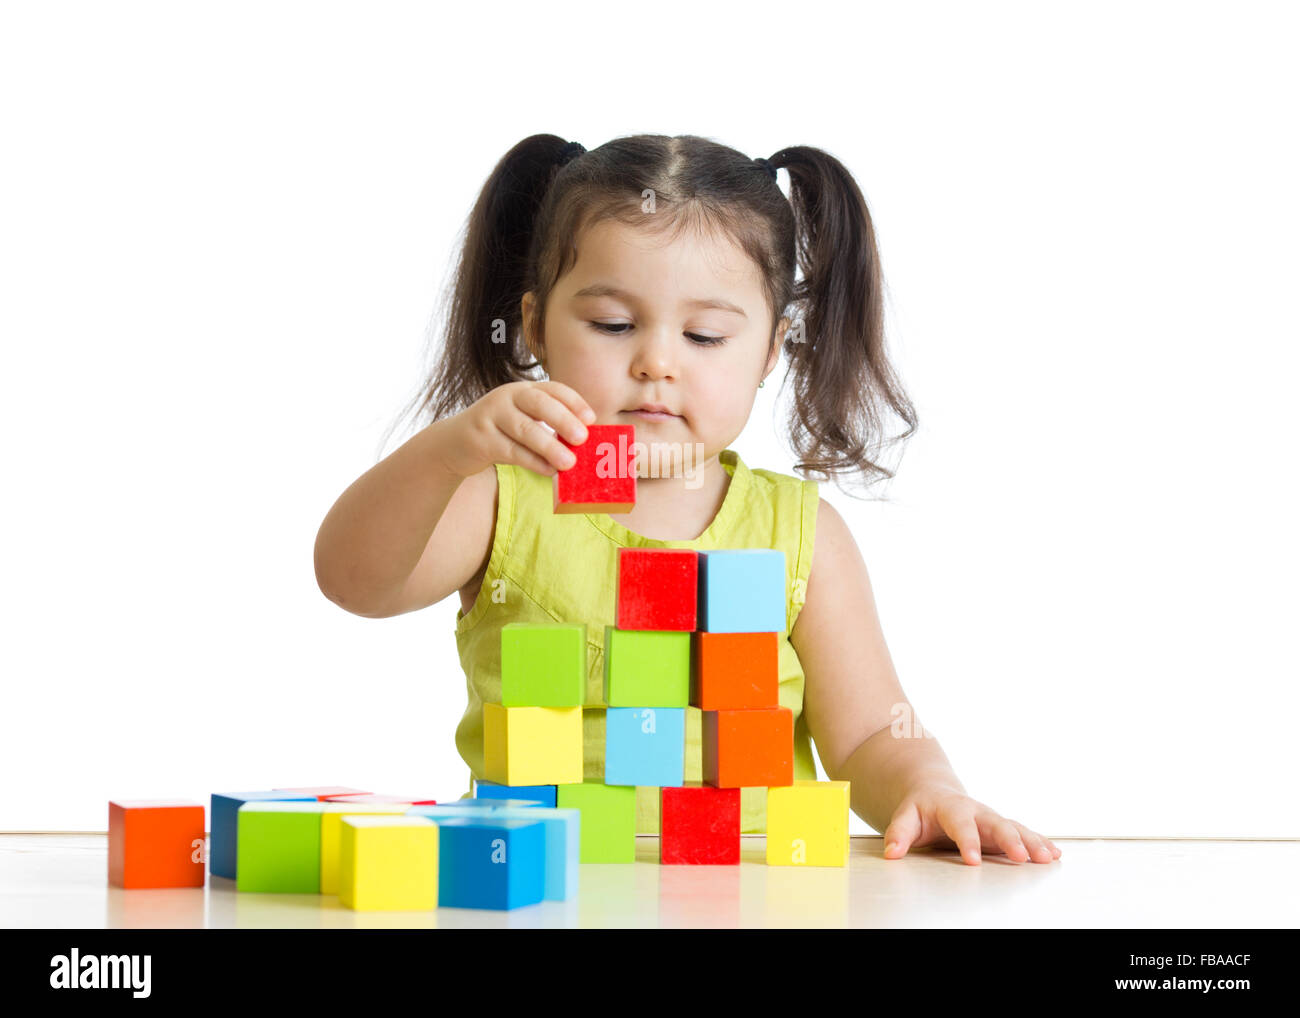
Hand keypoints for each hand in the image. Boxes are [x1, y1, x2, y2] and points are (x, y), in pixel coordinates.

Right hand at [437, 380, 596, 478]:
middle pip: (537, 403)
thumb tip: (584, 444)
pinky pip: (511, 451)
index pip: (552, 389)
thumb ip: (547, 426)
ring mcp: (491, 416)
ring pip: (525, 430)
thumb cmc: (499, 433)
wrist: (454, 444)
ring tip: (569, 462)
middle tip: (582, 438)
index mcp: (522, 390)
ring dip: (549, 446)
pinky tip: (549, 471)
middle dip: (562, 419)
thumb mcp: (521, 420)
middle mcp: (506, 398)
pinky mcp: (480, 439)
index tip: (591, 419)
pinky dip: (533, 462)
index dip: (573, 402)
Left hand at [882, 784, 1061, 864]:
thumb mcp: (905, 817)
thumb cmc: (920, 809)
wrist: (934, 792)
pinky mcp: (1001, 828)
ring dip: (1032, 842)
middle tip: (1023, 857)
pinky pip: (1024, 833)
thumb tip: (892, 852)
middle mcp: (976, 811)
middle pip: (996, 823)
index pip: (960, 824)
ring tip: (1048, 857)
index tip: (973, 861)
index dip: (967, 841)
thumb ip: (898, 834)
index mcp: (951, 807)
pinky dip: (1040, 842)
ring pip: (1015, 828)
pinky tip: (1055, 854)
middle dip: (1010, 840)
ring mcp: (991, 819)